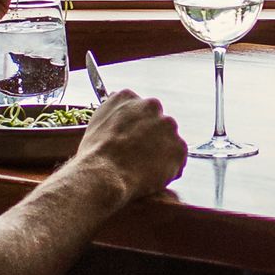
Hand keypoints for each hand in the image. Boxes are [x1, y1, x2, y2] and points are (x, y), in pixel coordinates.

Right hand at [66, 90, 186, 204]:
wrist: (104, 173)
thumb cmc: (95, 153)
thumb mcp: (96, 121)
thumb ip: (112, 110)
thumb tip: (117, 103)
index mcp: (129, 97)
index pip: (139, 110)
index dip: (136, 129)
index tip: (130, 142)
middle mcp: (152, 105)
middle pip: (157, 123)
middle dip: (151, 139)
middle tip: (138, 157)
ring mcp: (168, 126)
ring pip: (169, 141)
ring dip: (161, 153)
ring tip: (143, 169)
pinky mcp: (179, 147)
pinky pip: (177, 160)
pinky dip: (169, 169)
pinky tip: (152, 177)